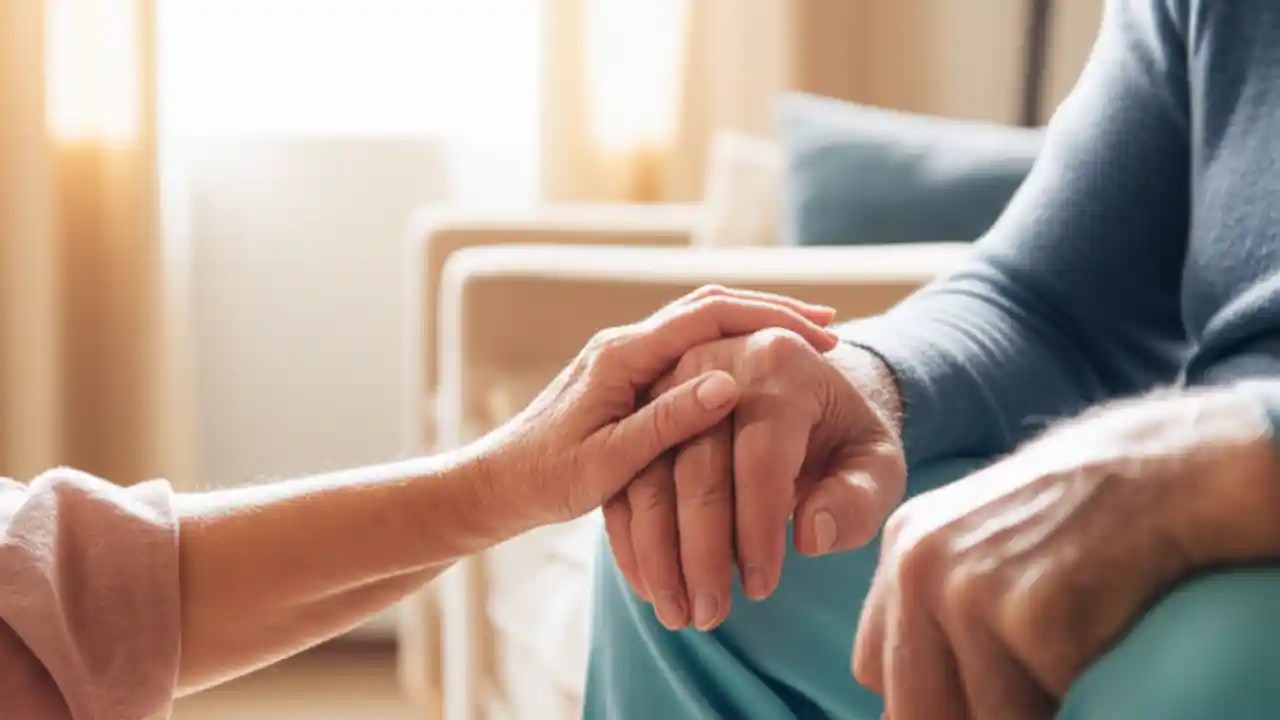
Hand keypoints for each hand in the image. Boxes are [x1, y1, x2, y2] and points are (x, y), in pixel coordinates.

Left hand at [479, 286, 840, 536]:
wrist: (494, 486)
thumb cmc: (545, 481)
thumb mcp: (609, 462)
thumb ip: (665, 423)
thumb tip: (727, 384)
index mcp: (623, 355)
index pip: (709, 316)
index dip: (770, 320)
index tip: (821, 334)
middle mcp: (624, 344)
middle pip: (710, 307)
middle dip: (770, 313)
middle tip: (827, 329)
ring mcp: (623, 358)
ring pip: (700, 324)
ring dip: (752, 328)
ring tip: (803, 342)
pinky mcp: (623, 378)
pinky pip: (687, 349)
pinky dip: (729, 350)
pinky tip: (755, 373)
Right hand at [604, 332, 905, 630]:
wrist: (804, 393)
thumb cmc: (844, 436)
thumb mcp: (875, 463)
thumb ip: (858, 499)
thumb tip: (809, 535)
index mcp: (779, 361)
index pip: (760, 456)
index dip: (758, 530)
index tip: (762, 588)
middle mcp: (714, 362)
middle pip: (695, 467)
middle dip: (700, 552)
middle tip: (709, 616)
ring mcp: (668, 384)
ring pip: (649, 476)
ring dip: (658, 554)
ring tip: (677, 614)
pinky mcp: (640, 411)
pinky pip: (624, 480)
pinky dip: (632, 539)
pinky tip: (649, 587)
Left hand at [853, 390, 1279, 719]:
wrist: (1156, 471)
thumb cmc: (1071, 521)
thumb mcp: (972, 543)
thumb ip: (927, 612)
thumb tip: (901, 709)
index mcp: (901, 552)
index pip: (875, 671)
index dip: (924, 698)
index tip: (965, 698)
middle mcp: (919, 569)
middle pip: (913, 708)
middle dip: (967, 716)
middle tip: (1020, 693)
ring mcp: (970, 591)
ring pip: (980, 719)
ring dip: (1023, 710)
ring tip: (1060, 660)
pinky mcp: (1031, 618)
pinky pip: (1040, 707)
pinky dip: (1066, 697)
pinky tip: (1089, 647)